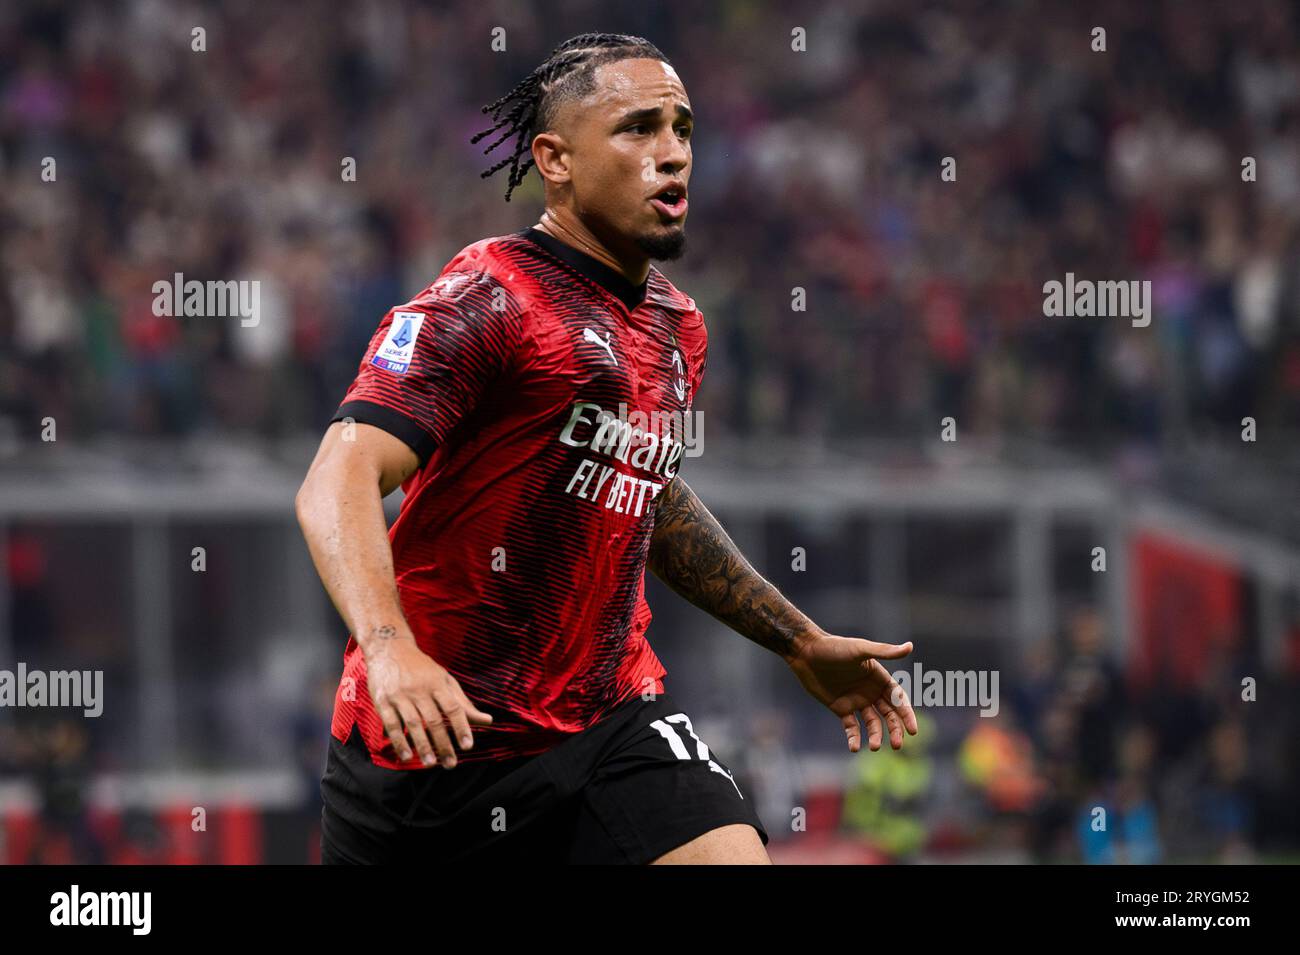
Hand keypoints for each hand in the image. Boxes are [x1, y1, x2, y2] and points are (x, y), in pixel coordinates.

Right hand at [364, 631, 492, 767]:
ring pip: (413, 724)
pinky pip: (392, 724)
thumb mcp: (444, 680)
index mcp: (437, 684)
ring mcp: (400, 695)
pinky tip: (407, 755)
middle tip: (450, 764)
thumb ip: (463, 703)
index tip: (468, 746)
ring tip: (431, 763)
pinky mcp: (383, 701)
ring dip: (422, 746)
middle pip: (433, 720)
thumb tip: (488, 721)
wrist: (389, 648)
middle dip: (443, 743)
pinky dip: (399, 741)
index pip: (453, 708)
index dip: (461, 727)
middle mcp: (420, 690)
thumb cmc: (422, 668)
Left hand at [786, 632, 917, 752]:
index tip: (913, 731)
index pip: (899, 700)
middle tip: (897, 745)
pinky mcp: (841, 708)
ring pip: (872, 723)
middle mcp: (871, 691)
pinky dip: (854, 738)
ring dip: (876, 736)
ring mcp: (856, 700)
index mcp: (879, 678)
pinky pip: (851, 727)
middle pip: (889, 715)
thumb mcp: (860, 650)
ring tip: (874, 747)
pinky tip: (854, 748)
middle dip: (895, 730)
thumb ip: (885, 651)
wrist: (807, 653)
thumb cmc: (834, 647)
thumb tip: (910, 646)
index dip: (907, 715)